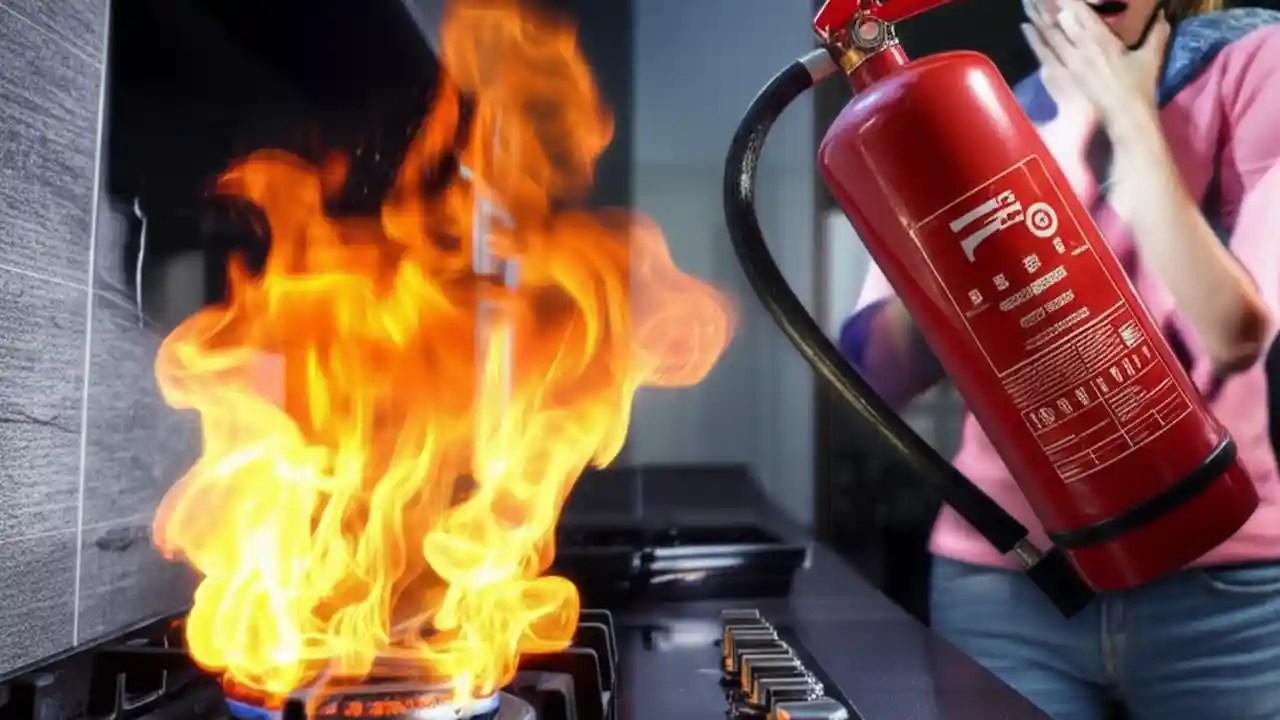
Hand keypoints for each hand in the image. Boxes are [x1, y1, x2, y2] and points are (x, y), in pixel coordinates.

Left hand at [1021, 0, 1169, 134]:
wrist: (1124, 116)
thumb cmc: (1138, 87)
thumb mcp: (1150, 57)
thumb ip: (1157, 34)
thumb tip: (1163, 16)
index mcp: (1102, 39)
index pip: (1081, 12)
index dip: (1068, 0)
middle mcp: (1082, 46)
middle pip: (1060, 19)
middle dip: (1047, 3)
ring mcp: (1070, 61)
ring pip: (1049, 33)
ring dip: (1037, 16)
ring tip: (1026, 1)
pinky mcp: (1063, 75)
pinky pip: (1044, 52)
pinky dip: (1034, 38)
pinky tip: (1025, 26)